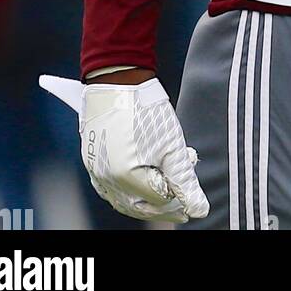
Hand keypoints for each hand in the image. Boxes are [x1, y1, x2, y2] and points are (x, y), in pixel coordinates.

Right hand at [40, 74, 208, 221]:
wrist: (118, 80)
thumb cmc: (146, 109)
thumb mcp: (172, 145)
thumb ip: (185, 181)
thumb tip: (200, 210)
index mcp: (126, 176)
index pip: (157, 200)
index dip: (178, 199)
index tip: (193, 197)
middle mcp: (105, 179)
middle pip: (138, 206)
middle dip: (165, 205)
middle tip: (185, 204)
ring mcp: (95, 172)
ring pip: (124, 199)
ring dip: (149, 197)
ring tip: (169, 184)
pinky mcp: (91, 163)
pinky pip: (111, 187)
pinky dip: (132, 189)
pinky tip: (148, 179)